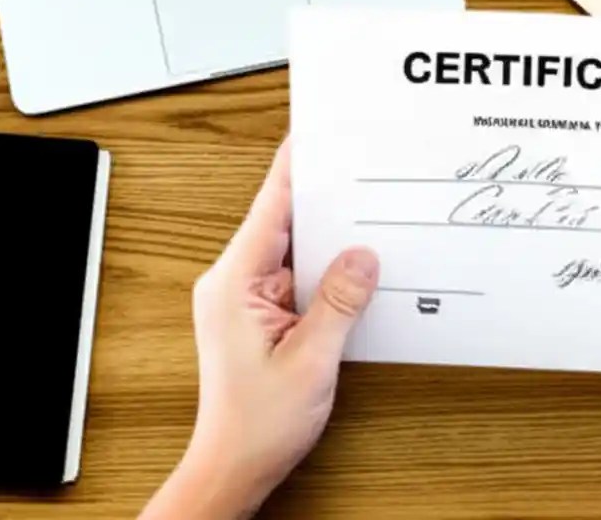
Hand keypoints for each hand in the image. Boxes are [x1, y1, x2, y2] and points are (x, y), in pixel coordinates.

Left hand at [140, 140, 379, 519]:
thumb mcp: (311, 360)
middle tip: (362, 176)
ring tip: (367, 224)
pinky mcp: (259, 314)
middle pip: (283, 223)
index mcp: (233, 283)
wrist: (234, 465)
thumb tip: (363, 257)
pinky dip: (324, 272)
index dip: (296, 168)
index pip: (270, 208)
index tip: (317, 135)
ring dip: (327, 242)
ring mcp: (244, 298)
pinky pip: (295, 277)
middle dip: (324, 202)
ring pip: (293, 251)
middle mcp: (233, 283)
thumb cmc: (256, 423)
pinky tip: (353, 273)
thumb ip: (340, 302)